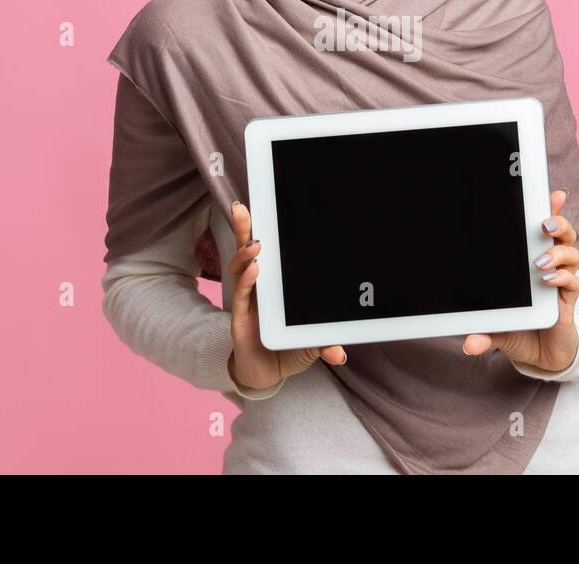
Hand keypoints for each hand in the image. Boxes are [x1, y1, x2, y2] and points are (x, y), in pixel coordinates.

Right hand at [226, 200, 346, 392]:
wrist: (267, 374)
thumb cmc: (288, 347)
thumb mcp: (313, 341)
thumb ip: (325, 340)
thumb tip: (340, 353)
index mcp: (274, 282)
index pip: (268, 249)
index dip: (263, 227)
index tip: (265, 203)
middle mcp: (257, 286)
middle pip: (248, 250)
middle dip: (244, 227)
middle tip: (243, 208)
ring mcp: (246, 300)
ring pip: (241, 269)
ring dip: (246, 254)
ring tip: (256, 242)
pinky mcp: (239, 317)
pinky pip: (240, 294)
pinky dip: (247, 281)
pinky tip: (255, 270)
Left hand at [463, 189, 578, 372]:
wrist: (539, 357)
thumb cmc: (517, 329)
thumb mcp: (495, 327)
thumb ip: (482, 332)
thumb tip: (468, 345)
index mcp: (531, 260)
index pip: (542, 229)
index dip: (548, 208)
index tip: (551, 193)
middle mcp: (550, 266)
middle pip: (563, 233)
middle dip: (557, 222)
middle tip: (543, 224)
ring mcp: (561, 281)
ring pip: (571, 253)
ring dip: (557, 252)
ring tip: (539, 261)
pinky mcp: (569, 300)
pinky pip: (574, 281)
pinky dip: (562, 277)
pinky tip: (548, 281)